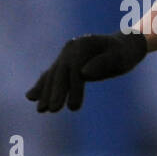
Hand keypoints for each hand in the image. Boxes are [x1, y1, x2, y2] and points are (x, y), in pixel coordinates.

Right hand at [26, 32, 147, 111]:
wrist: (123, 45)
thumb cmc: (124, 53)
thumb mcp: (120, 57)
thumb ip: (103, 63)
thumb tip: (83, 73)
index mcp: (83, 45)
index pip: (75, 69)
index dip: (73, 88)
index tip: (73, 107)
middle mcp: (71, 48)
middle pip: (60, 72)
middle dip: (55, 92)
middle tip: (53, 110)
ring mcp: (66, 55)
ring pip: (53, 75)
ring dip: (45, 92)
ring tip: (41, 110)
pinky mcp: (65, 63)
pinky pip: (52, 75)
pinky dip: (42, 86)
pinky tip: (32, 97)